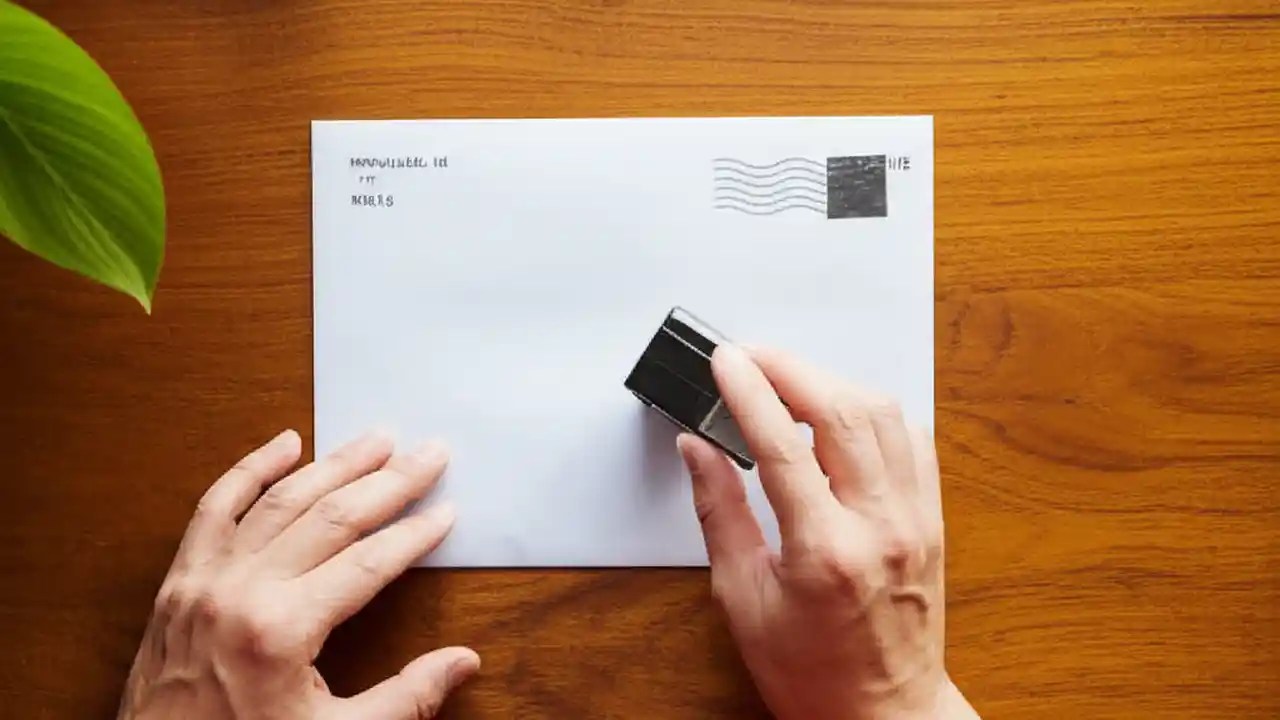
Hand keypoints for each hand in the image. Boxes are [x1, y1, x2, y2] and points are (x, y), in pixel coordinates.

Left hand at [118, 429, 477, 719]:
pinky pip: (214, 508)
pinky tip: (285, 445)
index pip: (366, 564)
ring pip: (279, 501)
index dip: (413, 536)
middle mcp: (240, 592)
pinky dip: (249, 470)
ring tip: (376, 440)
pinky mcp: (179, 582)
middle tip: (429, 455)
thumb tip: (463, 662)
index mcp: (282, 631)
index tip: (445, 513)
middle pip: (331, 518)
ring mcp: (204, 581)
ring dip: (333, 465)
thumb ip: (405, 698)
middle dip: (388, 483)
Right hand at [678, 345, 978, 719]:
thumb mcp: (742, 599)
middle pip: (841, 411)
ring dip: (832, 382)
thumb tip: (697, 449)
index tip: (724, 362)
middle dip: (790, 368)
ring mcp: (914, 520)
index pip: (782, 444)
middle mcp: (880, 527)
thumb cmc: (811, 672)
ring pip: (883, 415)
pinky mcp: (931, 520)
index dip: (748, 391)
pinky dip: (874, 412)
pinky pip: (912, 440)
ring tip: (789, 379)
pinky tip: (843, 411)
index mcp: (825, 553)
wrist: (882, 714)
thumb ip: (719, 514)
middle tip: (751, 357)